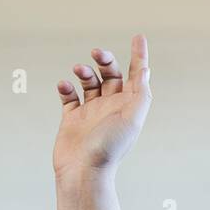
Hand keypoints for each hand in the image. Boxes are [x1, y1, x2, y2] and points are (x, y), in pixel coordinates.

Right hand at [52, 35, 151, 179]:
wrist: (83, 172)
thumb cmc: (109, 149)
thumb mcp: (131, 120)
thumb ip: (140, 94)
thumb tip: (145, 70)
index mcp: (128, 106)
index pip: (136, 75)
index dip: (139, 56)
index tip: (138, 37)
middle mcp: (111, 106)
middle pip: (110, 73)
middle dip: (105, 59)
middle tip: (97, 53)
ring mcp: (91, 112)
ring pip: (89, 82)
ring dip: (84, 72)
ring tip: (78, 71)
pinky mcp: (72, 118)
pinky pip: (69, 96)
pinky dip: (66, 87)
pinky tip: (64, 86)